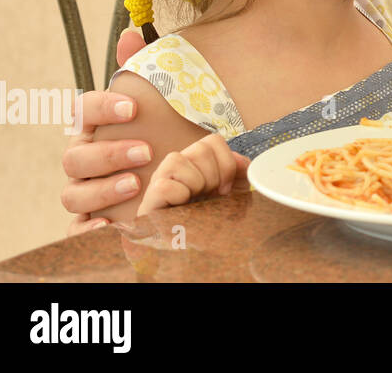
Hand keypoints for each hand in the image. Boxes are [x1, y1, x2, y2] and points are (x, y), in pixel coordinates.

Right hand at [63, 28, 153, 233]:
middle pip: (75, 157)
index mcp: (96, 128)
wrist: (181, 179)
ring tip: (136, 185)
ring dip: (102, 189)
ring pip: (73, 193)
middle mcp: (85, 161)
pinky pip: (76, 230)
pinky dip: (87, 229)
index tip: (131, 107)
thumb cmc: (164, 138)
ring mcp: (85, 192)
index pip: (80, 111)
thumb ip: (147, 69)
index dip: (100, 107)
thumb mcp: (164, 107)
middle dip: (108, 153)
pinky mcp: (92, 223)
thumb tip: (130, 34)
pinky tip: (109, 225)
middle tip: (145, 152)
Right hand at [136, 134, 250, 215]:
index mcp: (196, 162)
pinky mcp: (148, 201)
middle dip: (213, 176)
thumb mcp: (233, 195)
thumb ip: (240, 174)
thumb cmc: (212, 221)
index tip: (226, 187)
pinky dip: (179, 197)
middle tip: (209, 196)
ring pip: (176, 159)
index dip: (226, 162)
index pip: (213, 141)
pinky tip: (181, 208)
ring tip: (194, 201)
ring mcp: (160, 181)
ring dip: (195, 184)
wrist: (193, 251)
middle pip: (200, 148)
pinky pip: (164, 186)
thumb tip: (243, 162)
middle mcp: (176, 167)